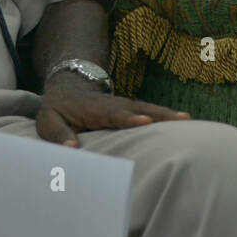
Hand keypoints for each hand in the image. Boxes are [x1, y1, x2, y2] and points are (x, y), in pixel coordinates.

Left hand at [36, 72, 189, 145]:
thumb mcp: (48, 121)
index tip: (143, 121)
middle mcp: (113, 104)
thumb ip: (58, 134)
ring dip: (167, 114)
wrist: (67, 88)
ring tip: (188, 120)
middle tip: (181, 119)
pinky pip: (150, 112)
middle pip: (138, 108)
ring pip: (148, 108)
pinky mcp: (131, 109)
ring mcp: (124, 105)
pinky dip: (166, 116)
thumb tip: (72, 148)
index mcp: (93, 109)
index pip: (113, 114)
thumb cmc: (57, 110)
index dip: (128, 118)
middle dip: (158, 114)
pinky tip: (184, 123)